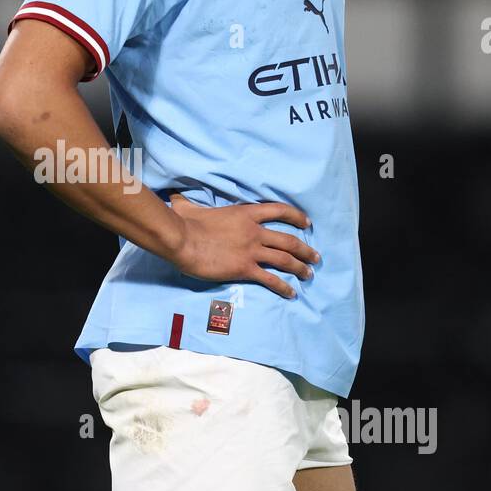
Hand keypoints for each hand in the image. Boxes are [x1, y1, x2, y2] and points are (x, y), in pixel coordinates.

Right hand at [168, 195, 318, 297]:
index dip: (296, 216)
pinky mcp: (245, 269)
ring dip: (300, 268)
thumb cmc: (185, 222)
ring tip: (309, 275)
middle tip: (315, 257)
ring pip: (285, 260)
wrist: (182, 239)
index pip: (279, 211)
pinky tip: (291, 293)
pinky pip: (270, 279)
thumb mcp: (190, 206)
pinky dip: (283, 287)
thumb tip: (175, 197)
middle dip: (305, 250)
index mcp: (246, 213)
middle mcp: (255, 231)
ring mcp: (251, 251)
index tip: (307, 223)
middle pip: (289, 240)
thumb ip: (188, 202)